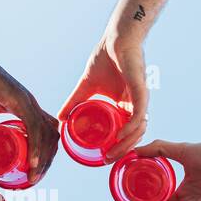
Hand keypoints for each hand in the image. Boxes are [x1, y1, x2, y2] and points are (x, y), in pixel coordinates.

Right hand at [0, 51, 58, 182]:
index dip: (45, 155)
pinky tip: (32, 162)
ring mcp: (27, 101)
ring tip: (33, 177)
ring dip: (43, 159)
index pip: (46, 135)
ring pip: (45, 135)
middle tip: (33, 180)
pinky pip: (34, 127)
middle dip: (47, 161)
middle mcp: (31, 105)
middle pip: (51, 138)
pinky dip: (36, 146)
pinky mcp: (18, 99)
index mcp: (25, 109)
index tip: (33, 174)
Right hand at [57, 36, 146, 160]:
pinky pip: (140, 114)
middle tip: (107, 160)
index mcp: (125, 106)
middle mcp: (135, 105)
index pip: (126, 133)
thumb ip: (73, 102)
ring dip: (127, 143)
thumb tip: (59, 118)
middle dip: (122, 150)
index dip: (118, 147)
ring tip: (113, 152)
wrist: (115, 40)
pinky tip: (121, 135)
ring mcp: (140, 99)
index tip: (104, 157)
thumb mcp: (86, 87)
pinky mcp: (141, 91)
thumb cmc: (105, 60)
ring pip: (139, 128)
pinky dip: (131, 126)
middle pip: (134, 135)